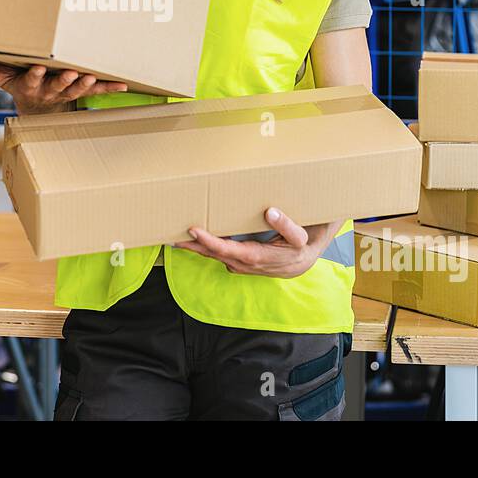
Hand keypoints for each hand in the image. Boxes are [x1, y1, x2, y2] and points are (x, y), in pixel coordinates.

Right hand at [0, 57, 126, 114]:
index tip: (37, 68)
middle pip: (57, 86)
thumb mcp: (4, 79)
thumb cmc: (22, 87)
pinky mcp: (82, 93)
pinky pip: (96, 91)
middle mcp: (50, 91)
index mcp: (31, 85)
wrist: (41, 113)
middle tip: (70, 73)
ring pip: (77, 89)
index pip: (31, 80)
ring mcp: (67, 93)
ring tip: (92, 76)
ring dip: (85, 84)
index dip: (34, 75)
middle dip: (64, 80)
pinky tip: (123, 85)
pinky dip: (109, 88)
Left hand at [173, 209, 337, 277]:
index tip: (193, 230)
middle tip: (172, 234)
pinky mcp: (242, 263)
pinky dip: (208, 248)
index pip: (228, 250)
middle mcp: (247, 265)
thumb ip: (288, 226)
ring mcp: (243, 266)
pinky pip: (221, 255)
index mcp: (259, 258)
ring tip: (180, 236)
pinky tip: (199, 238)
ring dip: (198, 248)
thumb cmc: (302, 246)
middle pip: (215, 255)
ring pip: (216, 256)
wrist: (306, 262)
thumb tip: (271, 212)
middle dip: (194, 246)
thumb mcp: (302, 237)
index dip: (209, 242)